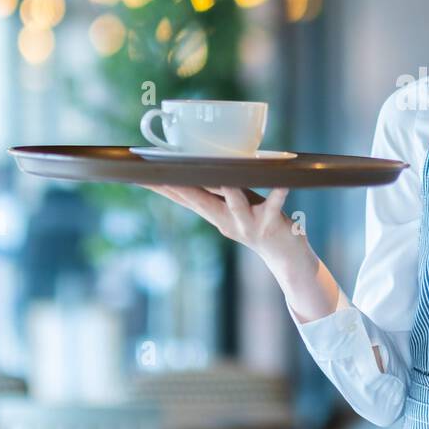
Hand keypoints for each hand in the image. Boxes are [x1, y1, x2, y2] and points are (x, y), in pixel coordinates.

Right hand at [140, 184, 295, 257]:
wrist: (286, 257)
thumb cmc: (258, 223)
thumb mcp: (232, 209)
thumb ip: (215, 193)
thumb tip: (197, 171)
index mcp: (215, 215)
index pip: (184, 198)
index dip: (162, 187)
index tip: (141, 175)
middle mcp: (227, 221)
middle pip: (200, 202)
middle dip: (181, 188)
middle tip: (161, 175)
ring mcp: (248, 223)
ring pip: (235, 204)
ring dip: (230, 191)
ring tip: (223, 178)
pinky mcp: (271, 223)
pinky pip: (275, 205)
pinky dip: (278, 195)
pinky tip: (282, 185)